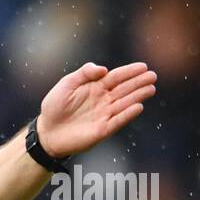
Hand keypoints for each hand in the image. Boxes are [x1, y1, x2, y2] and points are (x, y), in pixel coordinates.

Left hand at [36, 61, 156, 159]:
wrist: (46, 132)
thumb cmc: (54, 107)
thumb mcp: (66, 84)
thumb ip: (84, 73)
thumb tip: (104, 69)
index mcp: (95, 88)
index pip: (116, 77)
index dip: (130, 72)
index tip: (143, 67)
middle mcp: (103, 100)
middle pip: (124, 89)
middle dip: (139, 82)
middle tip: (152, 76)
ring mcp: (104, 115)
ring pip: (125, 103)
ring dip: (138, 96)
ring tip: (151, 88)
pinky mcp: (102, 130)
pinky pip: (118, 121)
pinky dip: (128, 114)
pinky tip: (138, 106)